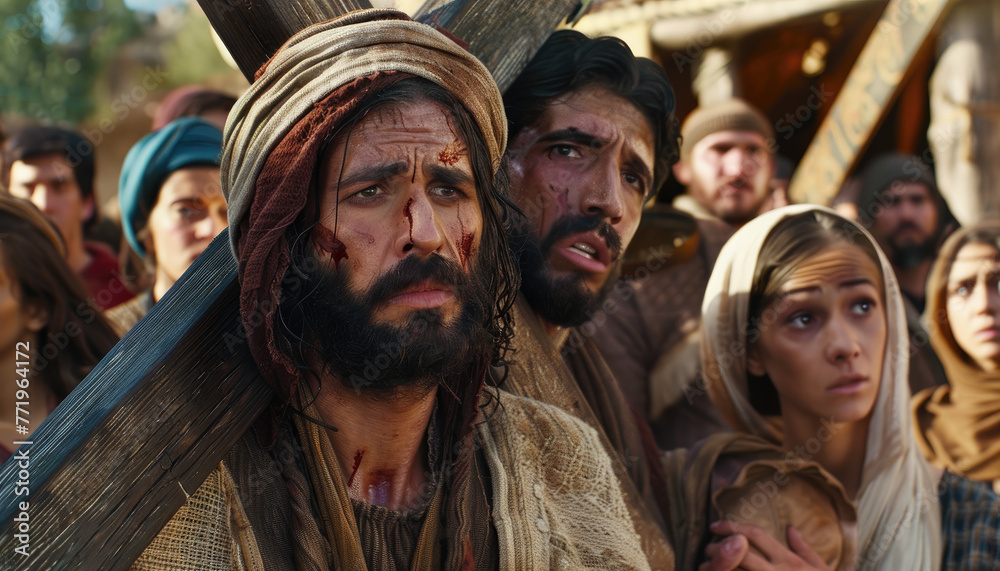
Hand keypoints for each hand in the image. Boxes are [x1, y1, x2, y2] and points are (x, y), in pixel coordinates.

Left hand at [699, 520, 830, 570]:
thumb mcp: (821, 570)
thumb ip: (804, 549)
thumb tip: (790, 528)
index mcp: (790, 561)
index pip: (756, 535)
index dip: (732, 526)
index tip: (715, 526)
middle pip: (740, 552)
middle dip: (718, 546)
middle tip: (708, 547)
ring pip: (734, 570)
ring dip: (715, 567)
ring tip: (706, 565)